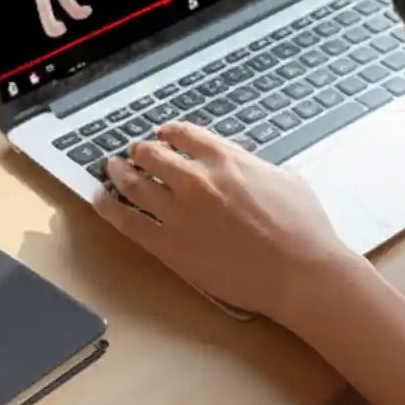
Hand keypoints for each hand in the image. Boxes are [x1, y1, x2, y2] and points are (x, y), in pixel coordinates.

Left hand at [92, 122, 354, 318]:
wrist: (299, 272)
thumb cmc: (303, 229)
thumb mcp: (286, 178)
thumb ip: (256, 167)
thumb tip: (245, 167)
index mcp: (227, 160)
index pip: (186, 134)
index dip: (170, 131)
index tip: (163, 134)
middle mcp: (197, 180)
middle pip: (153, 155)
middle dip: (141, 151)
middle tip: (135, 152)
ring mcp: (179, 213)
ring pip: (134, 183)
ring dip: (119, 171)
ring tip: (112, 168)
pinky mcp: (169, 246)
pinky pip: (127, 222)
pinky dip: (109, 207)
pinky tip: (101, 199)